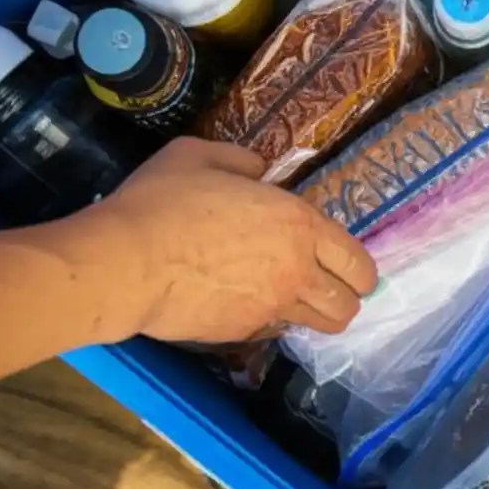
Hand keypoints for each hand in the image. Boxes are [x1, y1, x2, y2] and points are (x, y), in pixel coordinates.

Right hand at [86, 137, 375, 342]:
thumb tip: (258, 169)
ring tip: (300, 303)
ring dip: (317, 316)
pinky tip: (252, 306)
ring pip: (320, 326)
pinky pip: (274, 331)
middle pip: (348, 304)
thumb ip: (240, 161)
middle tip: (329, 289)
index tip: (355, 272)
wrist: (125, 262)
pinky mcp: (242, 332)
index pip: (357, 262)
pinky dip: (273, 322)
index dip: (362, 271)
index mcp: (298, 224)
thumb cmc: (162, 202)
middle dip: (346, 299)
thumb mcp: (198, 156)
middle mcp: (296, 271)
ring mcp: (271, 307)